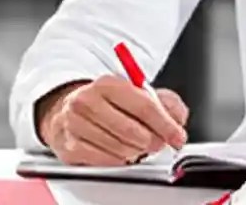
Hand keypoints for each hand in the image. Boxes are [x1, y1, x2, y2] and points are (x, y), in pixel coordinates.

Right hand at [36, 75, 189, 165]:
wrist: (67, 110)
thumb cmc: (107, 103)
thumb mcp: (136, 91)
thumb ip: (163, 101)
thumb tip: (178, 118)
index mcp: (107, 83)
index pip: (144, 106)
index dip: (166, 125)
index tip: (178, 136)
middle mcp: (87, 102)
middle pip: (134, 131)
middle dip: (154, 141)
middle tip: (159, 143)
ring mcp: (76, 125)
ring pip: (122, 149)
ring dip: (138, 152)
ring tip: (138, 144)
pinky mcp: (71, 147)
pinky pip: (108, 161)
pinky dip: (121, 159)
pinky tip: (121, 150)